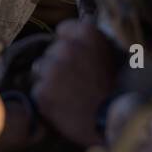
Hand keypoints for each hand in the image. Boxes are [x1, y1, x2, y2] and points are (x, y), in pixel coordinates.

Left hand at [31, 20, 119, 146]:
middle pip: (51, 51)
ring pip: (40, 69)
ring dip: (50, 79)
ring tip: (69, 93)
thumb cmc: (114, 91)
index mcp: (87, 34)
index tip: (78, 58)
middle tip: (76, 81)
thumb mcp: (111, 56)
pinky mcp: (42, 91)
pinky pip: (38, 90)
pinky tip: (63, 105)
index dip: (69, 44)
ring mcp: (53, 69)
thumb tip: (72, 32)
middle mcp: (67, 48)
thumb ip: (90, 42)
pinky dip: (46, 98)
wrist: (112, 122)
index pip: (64, 29)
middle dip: (58, 63)